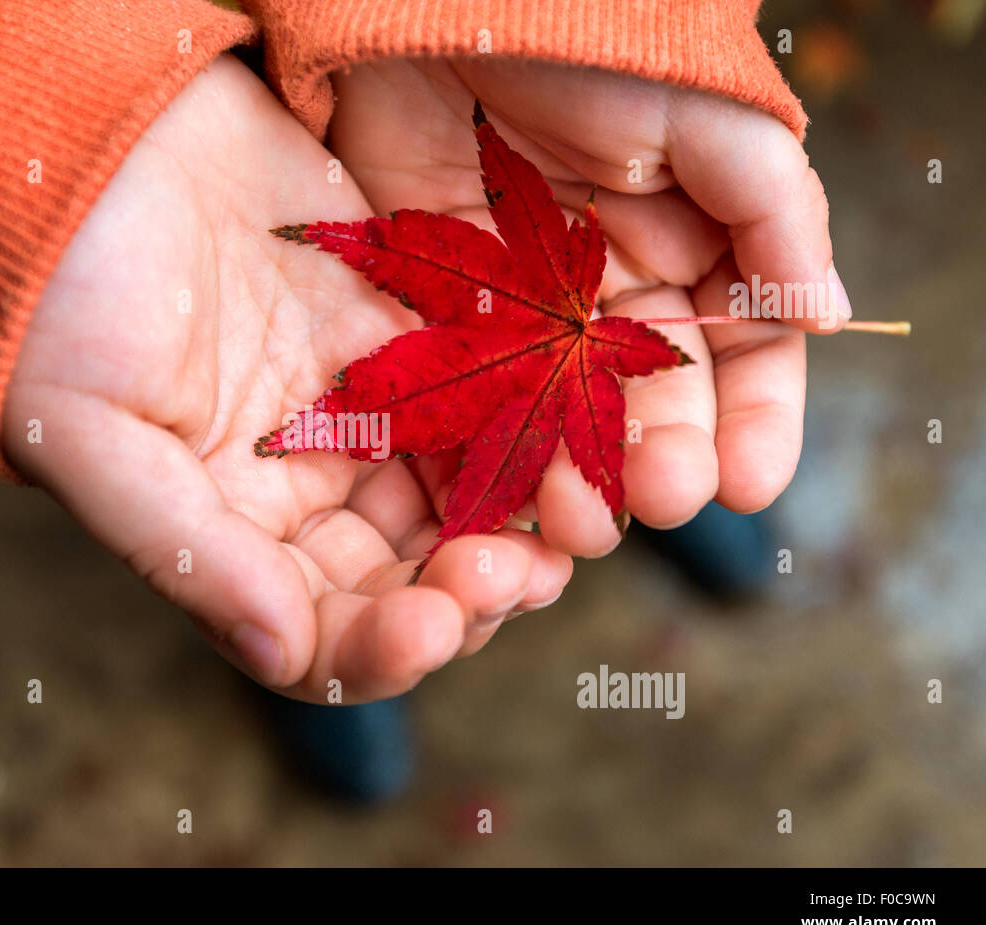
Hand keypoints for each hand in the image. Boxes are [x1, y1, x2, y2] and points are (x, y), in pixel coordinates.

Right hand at [1, 56, 571, 703]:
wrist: (94, 141)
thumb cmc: (59, 293)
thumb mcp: (91, 432)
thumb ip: (185, 552)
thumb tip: (282, 652)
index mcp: (230, 533)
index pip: (321, 634)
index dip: (383, 649)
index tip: (431, 625)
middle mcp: (304, 488)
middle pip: (412, 579)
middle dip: (471, 593)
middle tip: (515, 570)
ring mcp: (364, 411)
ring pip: (466, 498)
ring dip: (520, 521)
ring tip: (566, 512)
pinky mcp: (407, 332)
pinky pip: (489, 394)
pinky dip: (531, 420)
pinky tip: (569, 421)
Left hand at [328, 58, 847, 556]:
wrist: (457, 2)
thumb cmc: (600, 40)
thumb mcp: (711, 118)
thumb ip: (772, 216)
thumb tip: (826, 316)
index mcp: (692, 251)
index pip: (739, 359)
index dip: (750, 425)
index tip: (747, 486)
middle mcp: (613, 294)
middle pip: (650, 407)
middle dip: (662, 464)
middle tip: (658, 504)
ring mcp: (528, 311)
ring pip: (563, 421)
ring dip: (578, 479)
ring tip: (580, 522)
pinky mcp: (448, 312)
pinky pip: (473, 398)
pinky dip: (486, 453)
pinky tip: (500, 498)